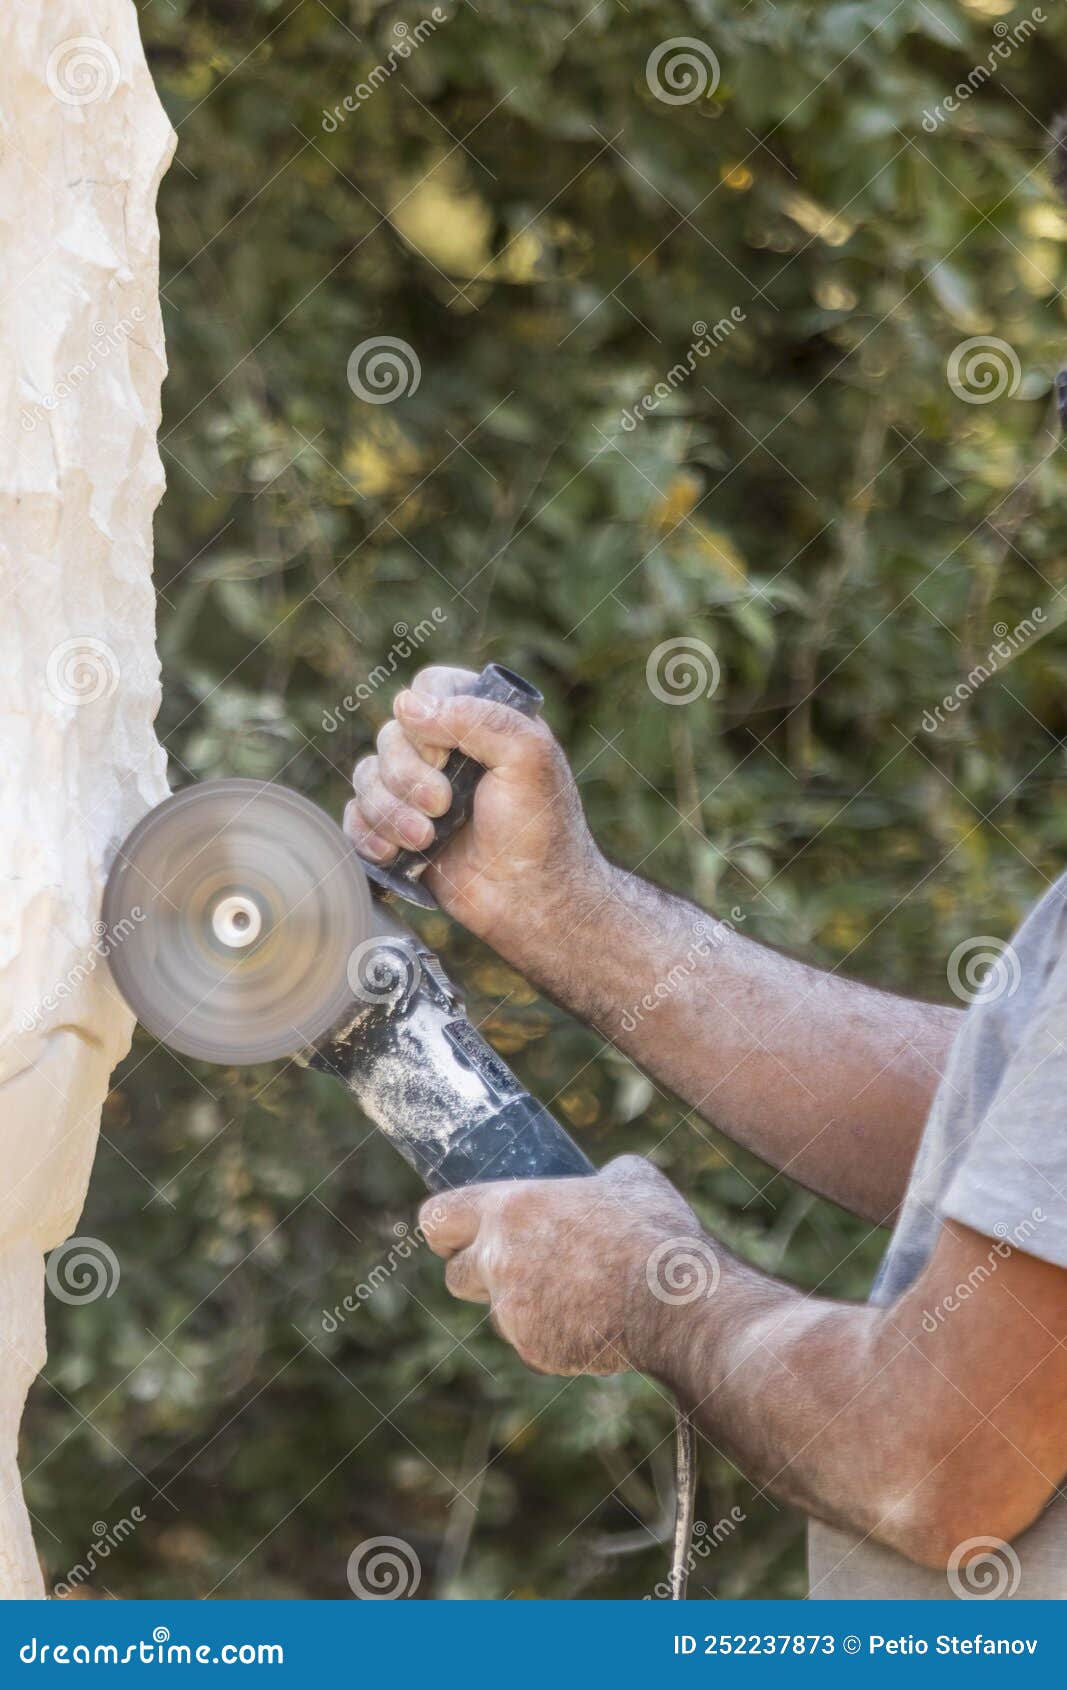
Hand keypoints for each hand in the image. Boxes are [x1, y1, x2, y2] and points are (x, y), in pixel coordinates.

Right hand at [345, 665, 605, 958]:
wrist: (529, 901)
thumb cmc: (541, 831)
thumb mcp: (530, 757)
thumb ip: (478, 717)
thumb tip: (407, 704)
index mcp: (479, 721)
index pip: (429, 687)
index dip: (426, 722)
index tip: (448, 758)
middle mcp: (445, 752)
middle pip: (390, 735)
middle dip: (408, 777)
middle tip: (443, 807)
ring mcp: (417, 792)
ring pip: (367, 777)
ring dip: (389, 811)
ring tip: (425, 840)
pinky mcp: (398, 831)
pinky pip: (355, 816)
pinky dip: (367, 834)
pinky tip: (394, 852)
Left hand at [419, 1156, 717, 1376]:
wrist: (677, 1301)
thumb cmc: (654, 1230)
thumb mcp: (627, 1178)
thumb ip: (593, 1181)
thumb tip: (597, 1184)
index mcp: (509, 1209)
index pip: (436, 1219)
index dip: (444, 1228)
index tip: (455, 1233)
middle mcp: (499, 1261)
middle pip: (456, 1276)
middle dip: (480, 1274)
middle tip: (520, 1265)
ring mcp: (513, 1312)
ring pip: (499, 1314)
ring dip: (524, 1305)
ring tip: (579, 1292)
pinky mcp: (535, 1351)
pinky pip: (533, 1342)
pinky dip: (555, 1334)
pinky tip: (597, 1320)